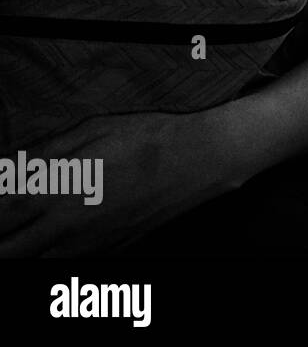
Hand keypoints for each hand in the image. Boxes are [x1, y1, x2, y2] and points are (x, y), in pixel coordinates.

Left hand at [0, 111, 241, 256]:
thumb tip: (6, 170)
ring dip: (25, 252)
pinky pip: (70, 264)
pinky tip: (60, 239)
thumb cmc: (147, 139)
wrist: (200, 160)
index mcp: (58, 191)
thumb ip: (42, 154)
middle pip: (10, 251)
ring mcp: (92, 244)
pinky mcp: (114, 251)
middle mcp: (69, 226)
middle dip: (2, 241)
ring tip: (28, 235)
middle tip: (7, 225)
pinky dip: (55, 256)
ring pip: (38, 264)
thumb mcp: (91, 131)